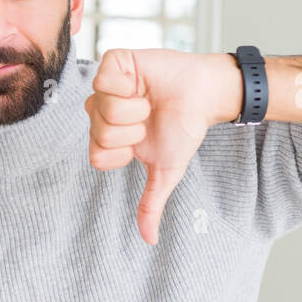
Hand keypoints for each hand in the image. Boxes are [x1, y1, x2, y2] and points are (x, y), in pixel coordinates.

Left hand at [85, 48, 239, 244]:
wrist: (204, 97)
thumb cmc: (183, 129)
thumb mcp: (165, 171)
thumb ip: (151, 204)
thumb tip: (149, 240)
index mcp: (106, 138)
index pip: (96, 156)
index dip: (123, 153)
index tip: (141, 142)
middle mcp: (100, 112)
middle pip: (98, 133)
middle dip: (131, 131)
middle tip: (147, 119)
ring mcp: (105, 87)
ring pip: (100, 108)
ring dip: (133, 110)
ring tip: (147, 102)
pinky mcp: (114, 62)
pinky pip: (104, 80)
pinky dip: (128, 87)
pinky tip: (140, 84)